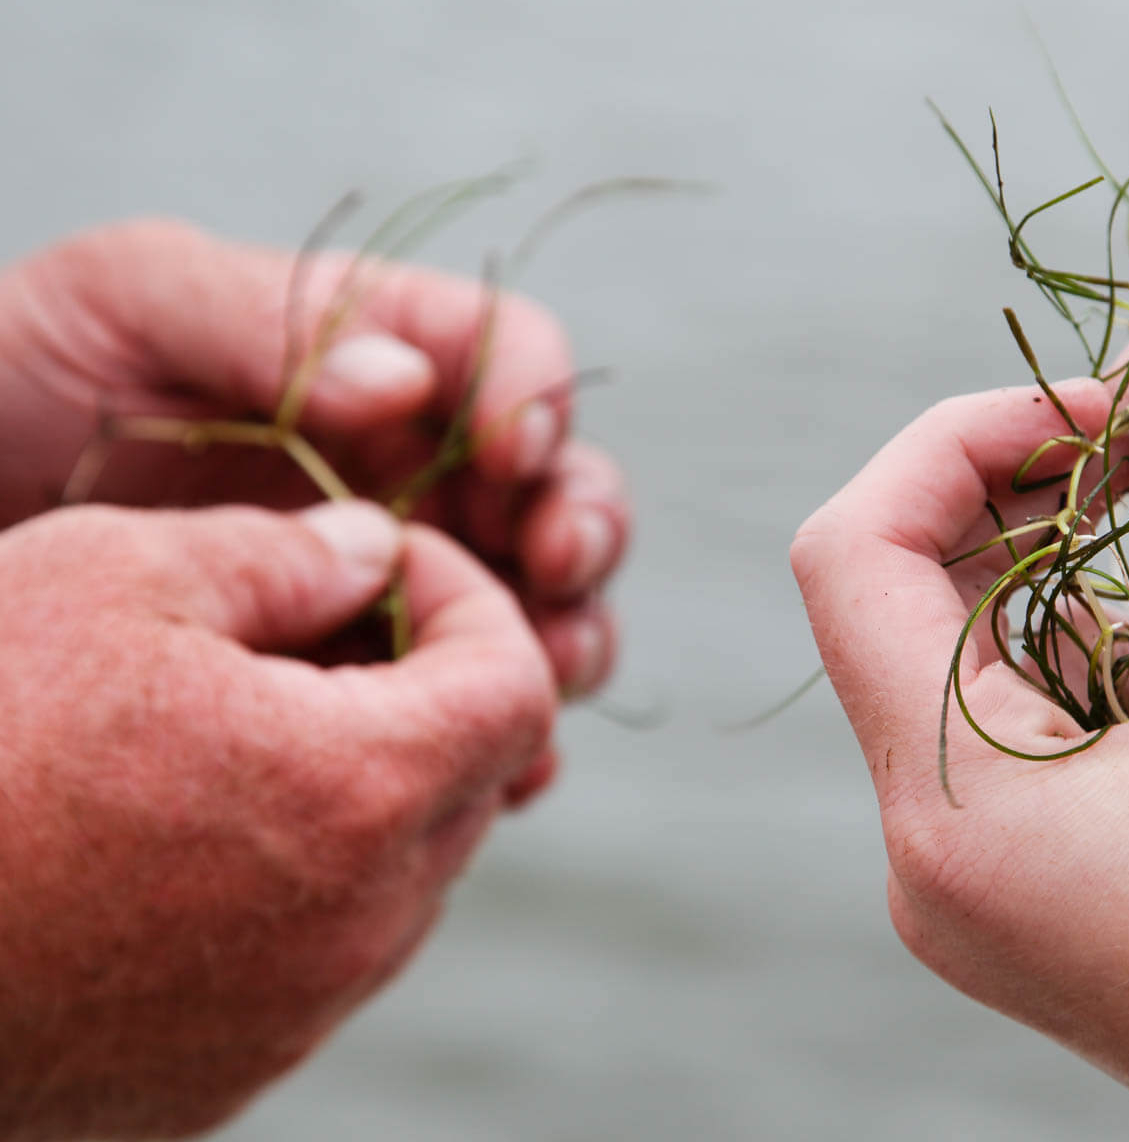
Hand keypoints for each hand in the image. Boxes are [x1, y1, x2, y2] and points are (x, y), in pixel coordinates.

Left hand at [0, 218, 625, 697]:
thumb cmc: (21, 375)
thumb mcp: (125, 301)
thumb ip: (264, 323)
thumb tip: (401, 388)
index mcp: (374, 359)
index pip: (507, 357)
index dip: (534, 401)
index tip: (508, 454)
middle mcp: (409, 469)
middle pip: (559, 489)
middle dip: (581, 525)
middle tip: (551, 564)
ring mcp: (394, 578)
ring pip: (539, 607)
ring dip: (568, 637)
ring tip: (545, 673)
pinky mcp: (361, 675)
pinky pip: (461, 712)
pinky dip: (502, 742)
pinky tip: (502, 772)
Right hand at [0, 501, 556, 1139]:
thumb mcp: (111, 578)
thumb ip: (281, 554)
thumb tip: (370, 554)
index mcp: (367, 790)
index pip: (519, 685)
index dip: (471, 603)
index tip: (387, 568)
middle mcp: (363, 923)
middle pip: (469, 781)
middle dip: (417, 690)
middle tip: (305, 635)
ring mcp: (296, 1013)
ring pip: (396, 873)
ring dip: (354, 788)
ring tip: (223, 732)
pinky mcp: (225, 1073)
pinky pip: (316, 955)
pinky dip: (291, 881)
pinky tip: (174, 836)